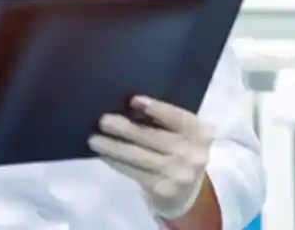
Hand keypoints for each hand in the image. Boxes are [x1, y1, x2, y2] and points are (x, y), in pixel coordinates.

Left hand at [89, 96, 213, 218]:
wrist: (188, 193)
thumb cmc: (179, 152)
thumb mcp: (183, 135)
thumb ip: (166, 122)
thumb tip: (129, 108)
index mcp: (200, 132)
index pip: (178, 117)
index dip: (156, 108)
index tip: (134, 100)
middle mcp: (193, 153)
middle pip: (153, 137)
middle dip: (125, 128)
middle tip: (103, 120)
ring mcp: (178, 173)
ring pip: (138, 155)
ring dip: (113, 146)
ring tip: (94, 139)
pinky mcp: (163, 189)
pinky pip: (134, 171)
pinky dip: (116, 162)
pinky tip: (104, 155)